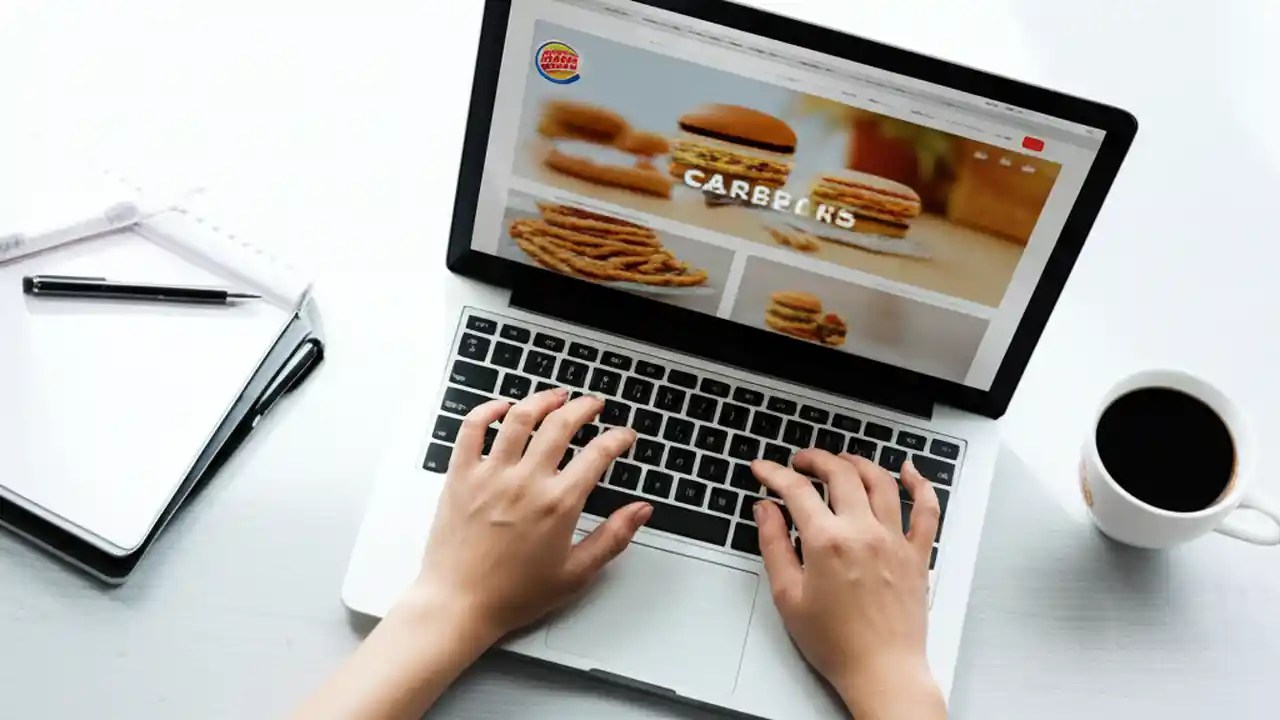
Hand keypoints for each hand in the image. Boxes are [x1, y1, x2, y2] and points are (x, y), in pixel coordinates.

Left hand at [410, 389, 650, 643]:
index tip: (624, 436)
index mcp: (558, 504)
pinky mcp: (460, 476)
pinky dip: (488, 410)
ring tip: (556, 396)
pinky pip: (472, 429)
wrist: (459, 605)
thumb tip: (641, 511)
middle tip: (593, 405)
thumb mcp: (576, 573)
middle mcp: (525, 482)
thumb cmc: (513, 595)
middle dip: (584, 407)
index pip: (598, 454)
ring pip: (519, 417)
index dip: (618, 438)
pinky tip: (502, 407)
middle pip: (561, 424)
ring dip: (542, 399)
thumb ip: (613, 537)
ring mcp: (490, 475)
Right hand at [752, 450, 945, 718]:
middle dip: (815, 459)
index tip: (763, 469)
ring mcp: (895, 540)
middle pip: (840, 473)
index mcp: (827, 542)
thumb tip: (766, 510)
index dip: (774, 472)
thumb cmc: (836, 643)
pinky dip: (920, 485)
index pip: (795, 490)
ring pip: (880, 481)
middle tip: (800, 461)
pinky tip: (910, 471)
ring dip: (857, 461)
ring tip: (841, 460)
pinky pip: (926, 510)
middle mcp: (863, 532)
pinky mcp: (918, 554)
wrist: (882, 671)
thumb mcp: (788, 596)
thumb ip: (774, 545)